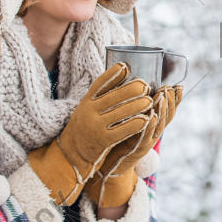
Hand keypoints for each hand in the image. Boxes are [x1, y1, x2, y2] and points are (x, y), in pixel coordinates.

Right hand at [26, 63, 151, 205]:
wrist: (72, 154)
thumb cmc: (86, 127)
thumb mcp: (87, 109)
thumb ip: (101, 97)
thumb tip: (122, 76)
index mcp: (86, 101)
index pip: (99, 84)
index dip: (112, 74)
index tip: (125, 66)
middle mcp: (89, 112)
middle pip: (113, 97)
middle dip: (131, 90)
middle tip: (145, 85)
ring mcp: (95, 126)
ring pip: (120, 112)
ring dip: (137, 105)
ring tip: (149, 101)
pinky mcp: (102, 141)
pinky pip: (122, 130)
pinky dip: (135, 124)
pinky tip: (145, 119)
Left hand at [83, 84, 181, 207]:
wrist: (113, 166)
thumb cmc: (120, 140)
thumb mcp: (132, 122)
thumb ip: (138, 109)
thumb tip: (141, 88)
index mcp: (154, 127)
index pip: (169, 111)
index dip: (175, 100)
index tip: (178, 86)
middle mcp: (154, 134)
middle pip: (168, 117)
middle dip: (171, 102)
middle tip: (171, 88)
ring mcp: (148, 142)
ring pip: (160, 125)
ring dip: (162, 110)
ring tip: (163, 95)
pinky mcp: (138, 149)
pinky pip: (146, 136)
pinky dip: (151, 125)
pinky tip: (153, 115)